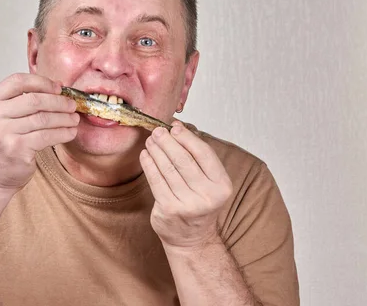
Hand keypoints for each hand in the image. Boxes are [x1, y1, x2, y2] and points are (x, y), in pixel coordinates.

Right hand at [0, 73, 78, 191]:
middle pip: (34, 100)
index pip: (17, 81)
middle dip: (59, 102)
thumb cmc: (1, 144)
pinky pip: (47, 136)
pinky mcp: (17, 149)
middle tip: (72, 105)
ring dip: (64, 118)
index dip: (41, 82)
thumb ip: (22, 101)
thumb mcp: (3, 117)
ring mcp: (3, 133)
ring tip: (74, 119)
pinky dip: (63, 133)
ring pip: (43, 118)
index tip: (58, 88)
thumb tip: (57, 88)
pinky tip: (70, 132)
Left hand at [140, 121, 232, 249]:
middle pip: (183, 159)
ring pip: (167, 168)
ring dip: (156, 150)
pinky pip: (155, 181)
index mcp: (222, 186)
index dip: (187, 137)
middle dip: (167, 141)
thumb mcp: (209, 183)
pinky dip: (149, 165)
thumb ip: (197, 158)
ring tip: (150, 140)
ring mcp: (187, 204)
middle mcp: (207, 196)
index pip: (203, 153)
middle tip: (157, 130)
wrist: (192, 239)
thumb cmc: (199, 203)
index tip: (175, 127)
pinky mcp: (168, 209)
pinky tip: (145, 155)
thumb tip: (177, 128)